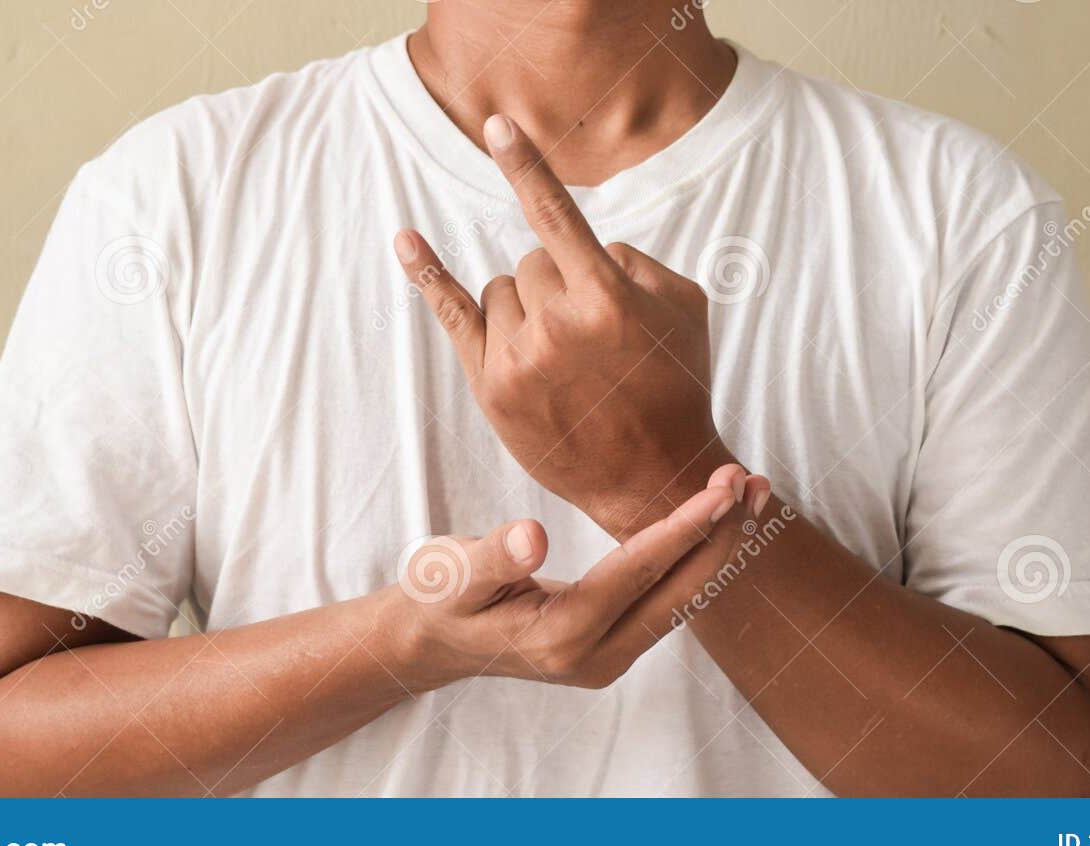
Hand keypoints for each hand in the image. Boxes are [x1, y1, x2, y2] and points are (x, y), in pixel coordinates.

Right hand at [382, 467, 766, 690]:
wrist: (432, 641)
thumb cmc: (439, 599)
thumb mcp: (451, 575)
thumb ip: (492, 558)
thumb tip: (530, 537)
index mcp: (560, 638)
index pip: (636, 576)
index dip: (683, 530)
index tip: (721, 490)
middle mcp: (596, 656)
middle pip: (677, 594)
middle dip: (720, 537)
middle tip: (748, 479)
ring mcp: (610, 656)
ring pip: (682, 598)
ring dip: (720, 546)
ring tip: (752, 490)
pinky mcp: (616, 642)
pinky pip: (670, 598)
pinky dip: (700, 556)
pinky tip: (721, 519)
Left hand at [394, 114, 733, 538]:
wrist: (654, 477)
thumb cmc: (675, 386)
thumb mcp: (684, 310)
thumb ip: (635, 261)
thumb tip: (586, 246)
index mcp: (608, 298)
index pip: (556, 216)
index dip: (525, 167)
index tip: (496, 125)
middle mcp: (557, 325)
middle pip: (531, 261)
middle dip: (557, 283)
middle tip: (589, 337)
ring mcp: (519, 359)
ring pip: (501, 290)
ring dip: (526, 306)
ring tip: (564, 358)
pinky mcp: (492, 388)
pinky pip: (453, 315)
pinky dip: (427, 275)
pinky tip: (405, 241)